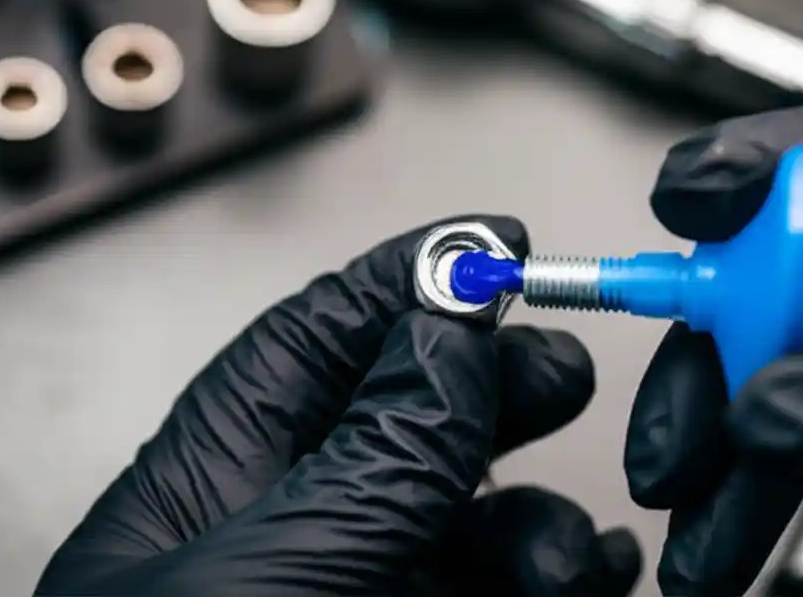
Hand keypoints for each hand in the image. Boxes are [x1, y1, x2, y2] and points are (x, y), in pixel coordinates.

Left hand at [36, 216, 640, 596]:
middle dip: (495, 385)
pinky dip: (561, 580)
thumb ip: (377, 445)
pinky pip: (505, 593)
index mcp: (214, 486)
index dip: (408, 279)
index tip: (493, 240)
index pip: (315, 340)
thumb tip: (449, 312)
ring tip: (572, 543)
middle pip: (408, 418)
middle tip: (563, 364)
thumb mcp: (278, 565)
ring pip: (472, 517)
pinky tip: (588, 581)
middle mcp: (291, 538)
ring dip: (540, 511)